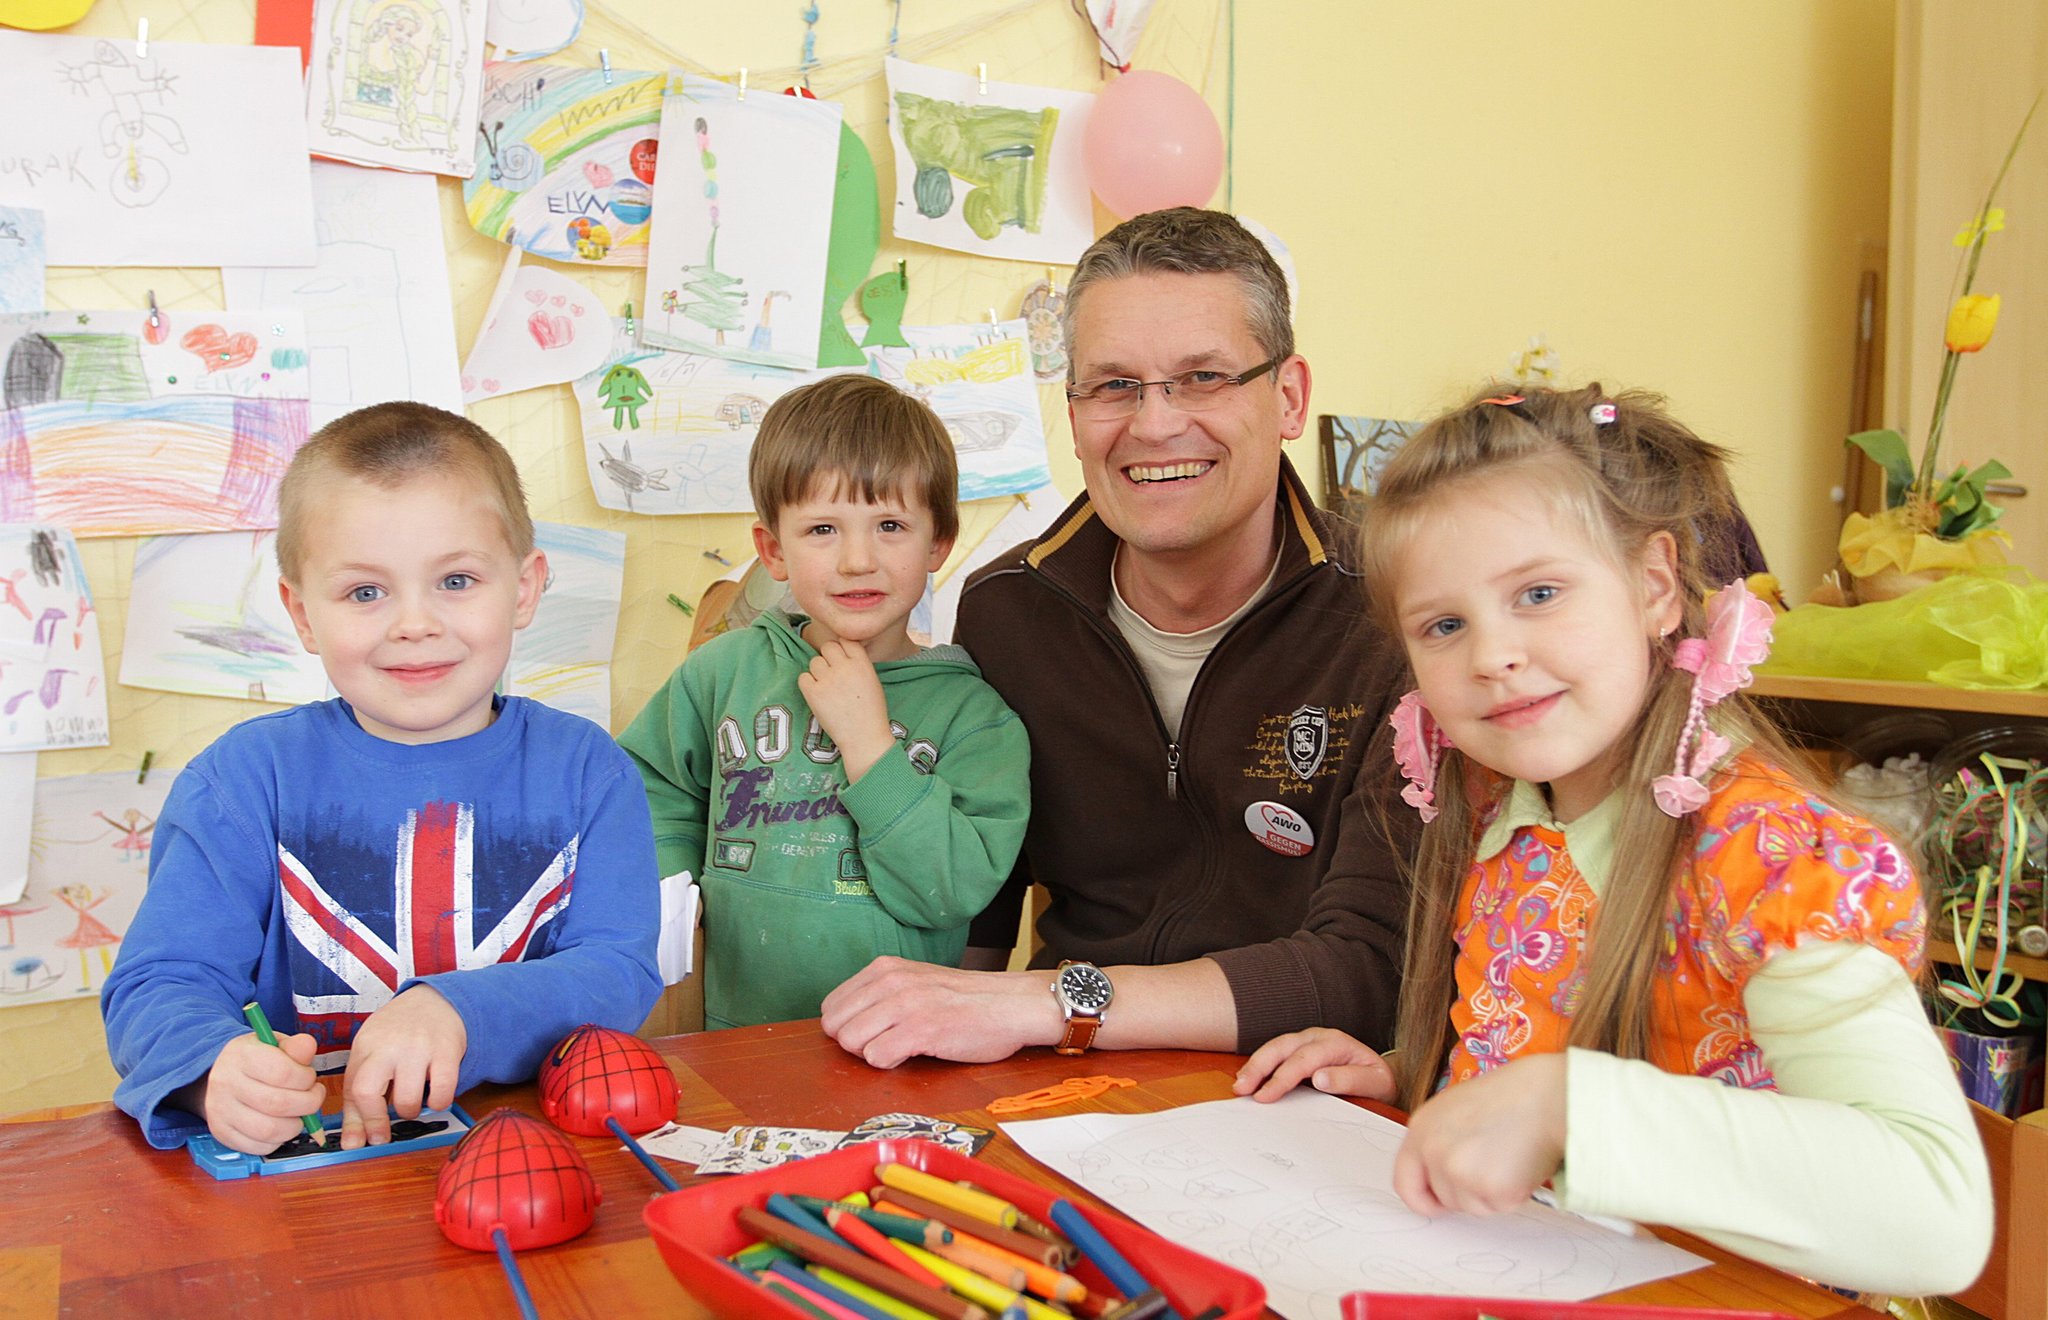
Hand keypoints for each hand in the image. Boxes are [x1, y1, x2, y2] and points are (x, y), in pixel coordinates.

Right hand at [197, 1030, 325, 1154]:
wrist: (222, 1075)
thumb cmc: (257, 1060)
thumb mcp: (275, 1045)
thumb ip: (295, 1047)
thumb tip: (308, 1046)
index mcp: (241, 1055)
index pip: (283, 1073)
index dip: (306, 1079)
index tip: (311, 1079)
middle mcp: (226, 1083)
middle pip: (278, 1104)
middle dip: (307, 1104)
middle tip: (313, 1098)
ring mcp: (220, 1110)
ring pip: (269, 1130)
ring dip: (295, 1125)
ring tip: (298, 1114)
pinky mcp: (221, 1133)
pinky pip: (258, 1146)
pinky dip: (278, 1141)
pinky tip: (282, 1126)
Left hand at [338, 985, 466, 1148]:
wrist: (435, 1001)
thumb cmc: (397, 1034)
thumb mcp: (371, 1055)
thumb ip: (359, 1097)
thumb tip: (352, 1143)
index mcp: (365, 1047)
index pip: (352, 1090)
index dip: (357, 1123)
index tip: (362, 1141)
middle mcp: (388, 1046)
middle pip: (368, 1093)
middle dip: (376, 1121)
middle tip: (385, 1133)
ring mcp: (418, 1048)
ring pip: (407, 1100)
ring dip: (410, 1111)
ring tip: (413, 1100)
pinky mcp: (447, 1051)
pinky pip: (442, 1093)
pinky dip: (438, 1103)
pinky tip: (435, 1095)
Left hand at [798, 640, 894, 781]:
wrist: (864, 738)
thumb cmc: (871, 712)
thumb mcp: (873, 681)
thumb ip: (858, 664)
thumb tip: (841, 653)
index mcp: (862, 663)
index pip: (846, 640)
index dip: (842, 649)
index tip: (842, 660)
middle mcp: (844, 668)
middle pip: (828, 647)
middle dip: (828, 658)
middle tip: (832, 674)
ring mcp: (827, 680)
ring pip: (814, 662)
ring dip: (818, 672)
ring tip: (827, 688)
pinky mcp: (813, 693)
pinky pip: (803, 677)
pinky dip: (808, 684)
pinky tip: (817, 695)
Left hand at [821, 956, 1053, 1067]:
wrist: (1013, 1005)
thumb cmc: (966, 1000)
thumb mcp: (915, 982)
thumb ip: (881, 994)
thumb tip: (843, 1023)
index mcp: (885, 967)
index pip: (831, 1005)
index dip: (847, 1027)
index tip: (874, 1032)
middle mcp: (891, 981)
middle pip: (836, 1026)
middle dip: (856, 1043)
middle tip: (888, 1043)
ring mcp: (905, 1004)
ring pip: (851, 1042)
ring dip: (873, 1054)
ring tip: (904, 1047)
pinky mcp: (921, 1029)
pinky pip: (877, 1058)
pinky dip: (891, 1064)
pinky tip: (915, 1053)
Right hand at [1233, 1027, 1394, 1103]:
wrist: (1380, 1076)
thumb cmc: (1377, 1081)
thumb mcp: (1375, 1083)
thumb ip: (1351, 1080)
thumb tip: (1320, 1078)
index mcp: (1336, 1043)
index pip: (1304, 1059)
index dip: (1282, 1077)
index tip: (1266, 1095)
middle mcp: (1317, 1037)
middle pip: (1282, 1047)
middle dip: (1259, 1067)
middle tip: (1242, 1088)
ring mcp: (1305, 1041)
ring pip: (1274, 1047)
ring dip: (1254, 1065)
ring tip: (1239, 1085)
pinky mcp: (1297, 1051)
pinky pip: (1274, 1054)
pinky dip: (1259, 1065)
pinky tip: (1247, 1078)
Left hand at [1393, 1052, 1564, 1216]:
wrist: (1548, 1095)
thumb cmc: (1511, 1096)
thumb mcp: (1456, 1109)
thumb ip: (1439, 1141)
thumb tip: (1437, 1177)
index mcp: (1420, 1129)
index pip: (1404, 1183)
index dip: (1423, 1198)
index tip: (1438, 1202)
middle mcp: (1434, 1152)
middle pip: (1443, 1198)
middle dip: (1468, 1192)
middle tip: (1494, 1163)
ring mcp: (1460, 1172)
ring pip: (1471, 1206)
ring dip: (1491, 1193)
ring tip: (1509, 1156)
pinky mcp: (1490, 1189)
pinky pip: (1499, 1207)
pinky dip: (1513, 1194)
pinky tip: (1522, 1164)